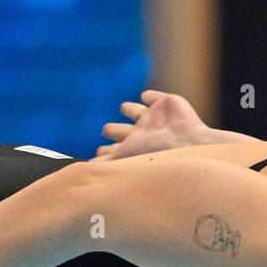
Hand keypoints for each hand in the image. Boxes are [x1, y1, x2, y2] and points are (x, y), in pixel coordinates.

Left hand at [94, 89, 209, 159]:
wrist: (186, 142)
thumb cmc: (156, 155)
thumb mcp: (123, 160)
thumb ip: (104, 164)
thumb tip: (80, 170)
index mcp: (131, 148)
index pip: (113, 150)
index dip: (105, 152)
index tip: (98, 154)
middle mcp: (141, 133)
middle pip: (121, 130)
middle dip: (113, 130)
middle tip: (107, 131)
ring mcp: (154, 118)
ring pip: (136, 110)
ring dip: (130, 108)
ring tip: (126, 109)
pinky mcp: (167, 103)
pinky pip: (153, 96)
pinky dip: (149, 96)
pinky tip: (146, 97)